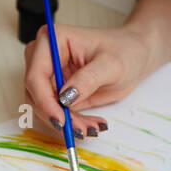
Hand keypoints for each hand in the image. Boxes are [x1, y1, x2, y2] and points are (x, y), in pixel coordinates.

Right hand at [24, 23, 151, 138]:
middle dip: (57, 116)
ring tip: (91, 127)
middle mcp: (45, 56)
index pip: (36, 75)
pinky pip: (55, 112)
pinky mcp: (56, 90)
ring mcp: (49, 74)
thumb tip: (65, 98)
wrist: (134, 55)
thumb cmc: (125, 51)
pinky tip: (91, 124)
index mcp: (53, 40)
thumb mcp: (111, 65)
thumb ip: (88, 79)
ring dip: (66, 123)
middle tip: (81, 130)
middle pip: (35, 94)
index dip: (45, 101)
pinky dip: (71, 123)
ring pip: (44, 107)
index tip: (61, 120)